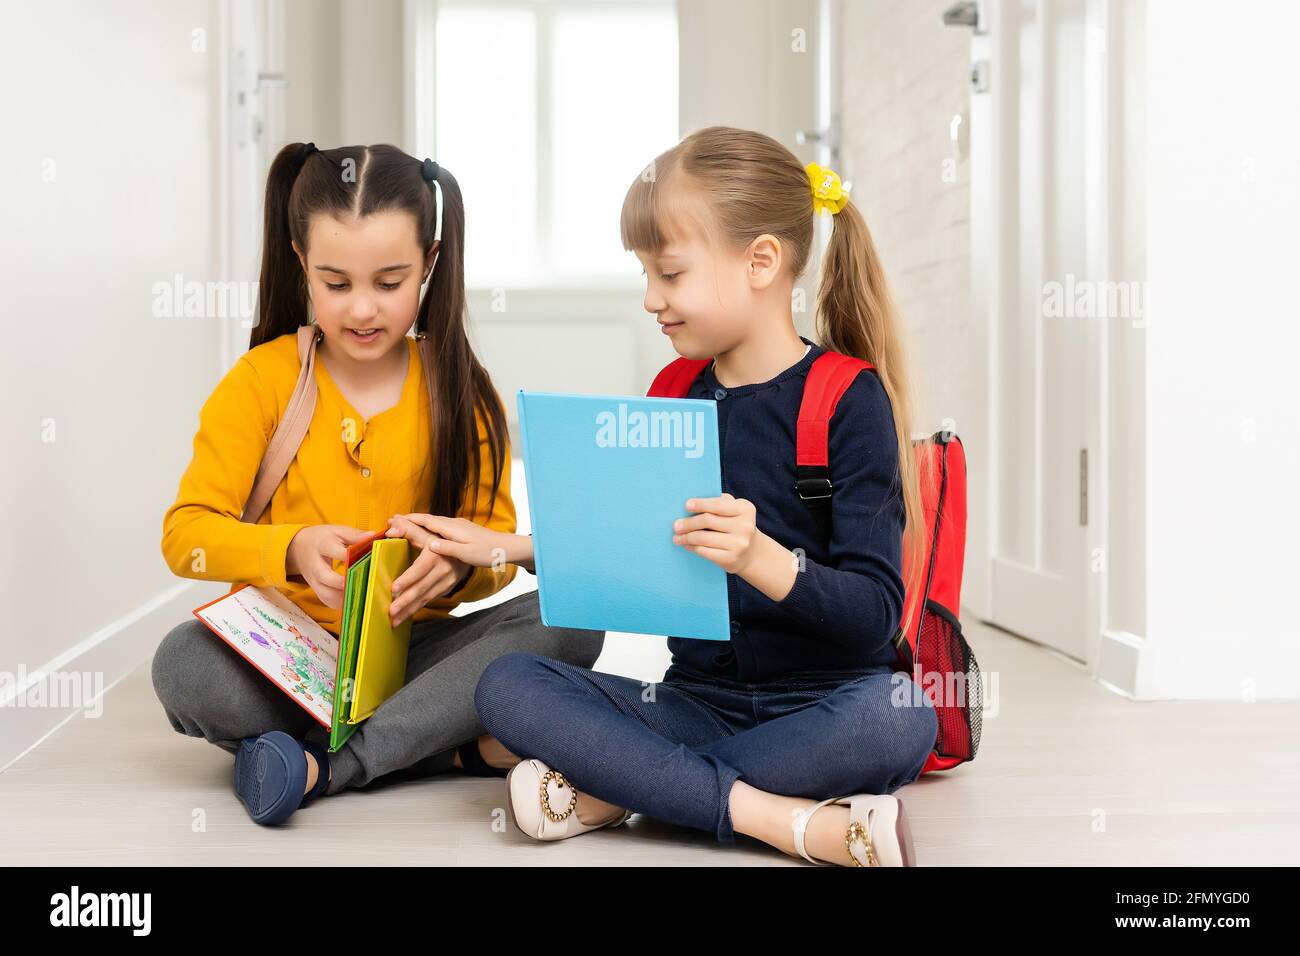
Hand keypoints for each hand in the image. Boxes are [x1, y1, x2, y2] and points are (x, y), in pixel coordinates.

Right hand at [285, 524, 372, 609]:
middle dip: (342, 582)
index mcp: (322, 545)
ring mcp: (314, 580)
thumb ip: (355, 535)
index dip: (350, 557)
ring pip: (326, 593)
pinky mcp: (316, 590)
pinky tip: (354, 601)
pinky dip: (340, 604)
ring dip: (343, 597)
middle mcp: (316, 565)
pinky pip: (327, 600)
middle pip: (325, 576)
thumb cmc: (322, 539)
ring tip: (361, 596)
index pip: (335, 551)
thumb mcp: (337, 531)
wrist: (298, 548)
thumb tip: (373, 536)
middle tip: (360, 584)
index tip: (367, 559)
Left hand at [384, 514, 472, 624]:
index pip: (419, 569)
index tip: (393, 589)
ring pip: (425, 598)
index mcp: (436, 555)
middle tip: (390, 612)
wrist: (467, 550)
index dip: (407, 580)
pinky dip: (416, 609)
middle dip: (405, 602)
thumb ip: (408, 528)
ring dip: (409, 611)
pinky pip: (429, 600)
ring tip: (393, 621)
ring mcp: (446, 581)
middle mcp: (443, 570)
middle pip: (422, 588)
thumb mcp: (427, 532)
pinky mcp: (446, 588)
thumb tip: (391, 523)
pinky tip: (404, 617)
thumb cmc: (441, 539)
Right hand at [385, 513, 517, 571]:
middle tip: (393, 521)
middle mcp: (453, 523)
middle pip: (427, 519)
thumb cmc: (488, 552)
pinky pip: (440, 525)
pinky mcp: (461, 529)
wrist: (506, 547)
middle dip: (410, 519)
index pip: (426, 521)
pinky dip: (429, 526)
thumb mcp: (467, 553)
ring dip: (419, 522)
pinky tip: (426, 531)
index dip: (409, 520)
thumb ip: (448, 548)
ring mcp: (458, 525)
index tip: (394, 519)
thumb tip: (430, 545)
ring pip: (433, 521)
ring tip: (404, 524)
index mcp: (452, 528)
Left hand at [672, 493, 759, 573]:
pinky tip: (686, 545)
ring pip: (703, 538)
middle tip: (676, 525)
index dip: (701, 504)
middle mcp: (745, 526)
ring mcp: (739, 544)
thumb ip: (719, 502)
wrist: (751, 553)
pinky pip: (705, 551)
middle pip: (708, 521)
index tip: (686, 505)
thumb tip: (691, 503)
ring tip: (676, 537)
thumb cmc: (735, 526)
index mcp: (745, 509)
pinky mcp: (731, 558)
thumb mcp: (734, 510)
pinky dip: (692, 547)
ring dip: (686, 537)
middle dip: (689, 523)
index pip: (718, 505)